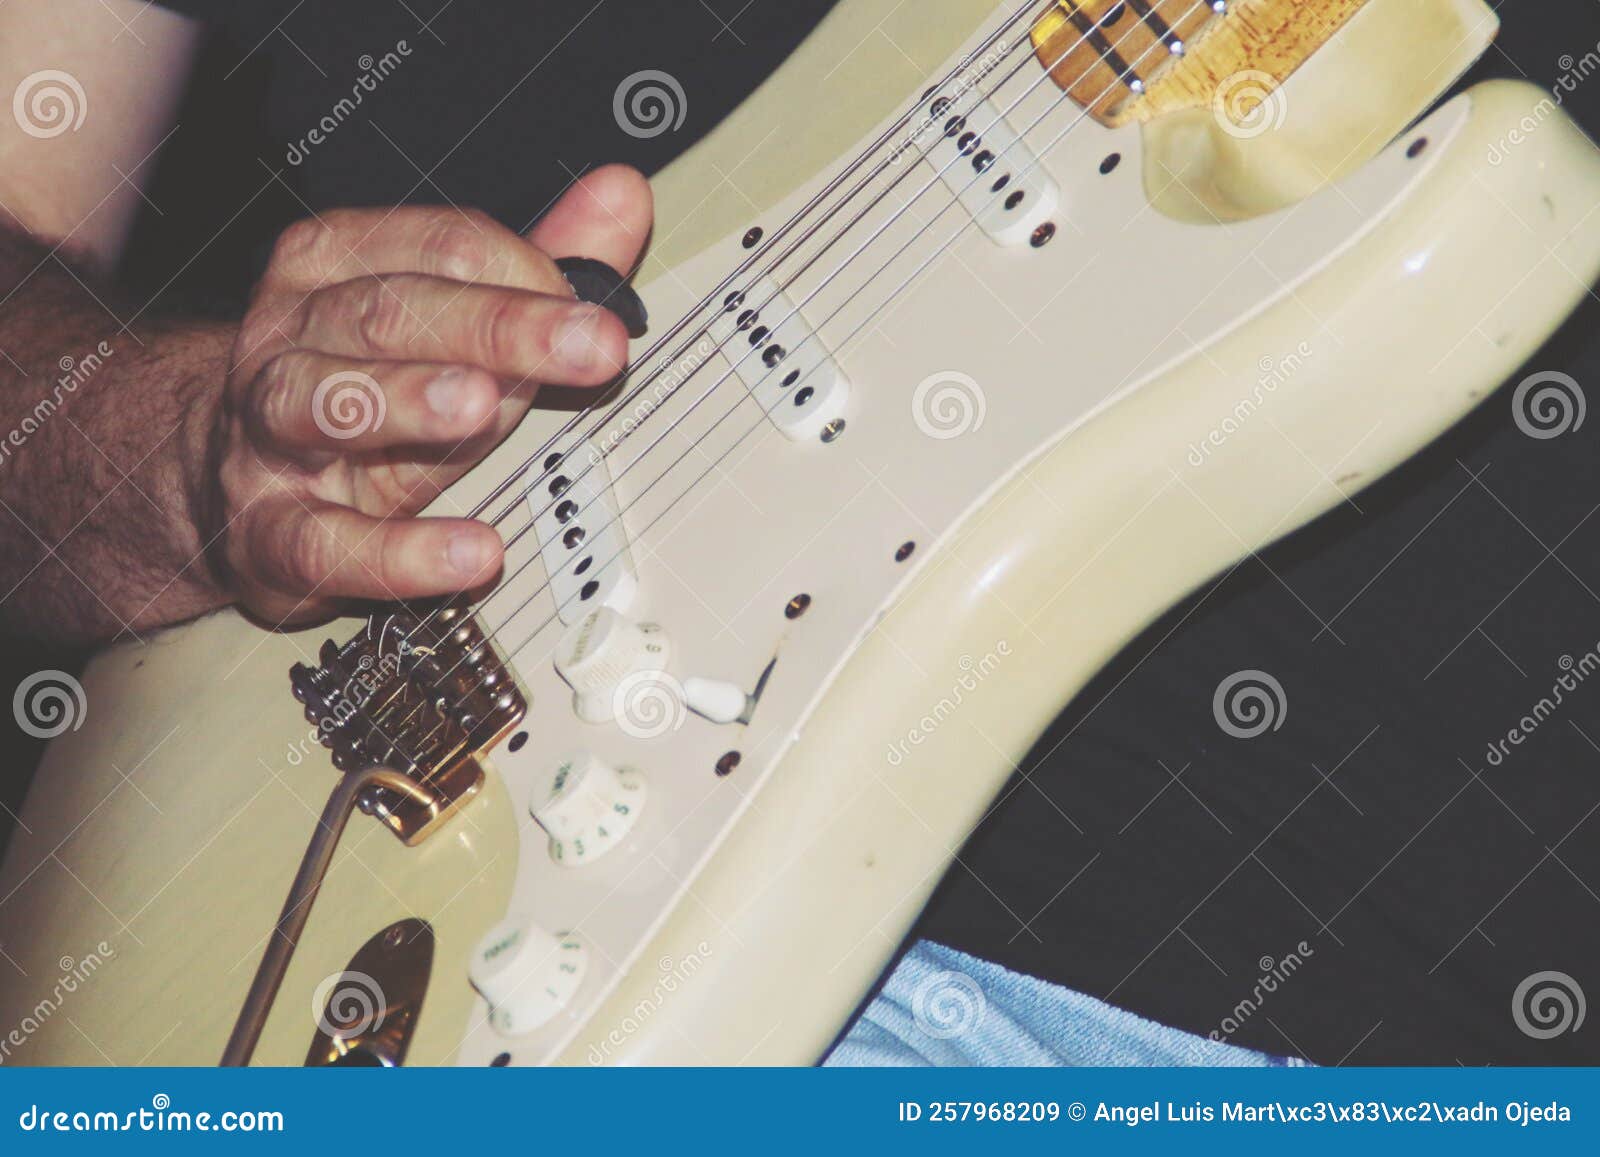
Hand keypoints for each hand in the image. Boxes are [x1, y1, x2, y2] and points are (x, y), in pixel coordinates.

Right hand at [200, 166, 652, 625]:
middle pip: (387, 314)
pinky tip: (469, 553)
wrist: (225, 481)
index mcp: (336, 268)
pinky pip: (326, 542)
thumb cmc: (362, 393)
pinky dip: (400, 552)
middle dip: (496, 326)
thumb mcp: (449, 325)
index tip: (594, 311)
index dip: (526, 275)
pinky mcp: (268, 536)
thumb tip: (623, 196)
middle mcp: (292, 339)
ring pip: (322, 403)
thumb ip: (536, 266)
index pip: (441, 247)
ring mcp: (268, 438)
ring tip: (483, 407)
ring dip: (406, 399)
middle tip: (589, 345)